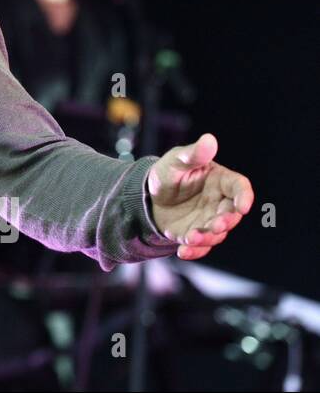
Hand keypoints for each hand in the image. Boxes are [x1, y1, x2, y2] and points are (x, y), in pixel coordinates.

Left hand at [148, 133, 252, 259]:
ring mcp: (209, 220)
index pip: (240, 187)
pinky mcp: (197, 234)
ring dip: (207, 238)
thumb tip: (209, 139)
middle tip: (214, 226)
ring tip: (190, 238)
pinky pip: (201, 247)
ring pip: (217, 233)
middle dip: (225, 222)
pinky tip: (182, 252)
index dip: (244, 196)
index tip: (242, 206)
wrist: (148, 196)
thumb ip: (194, 154)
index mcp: (220, 180)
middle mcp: (220, 202)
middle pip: (232, 214)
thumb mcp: (176, 160)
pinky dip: (194, 251)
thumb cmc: (167, 173)